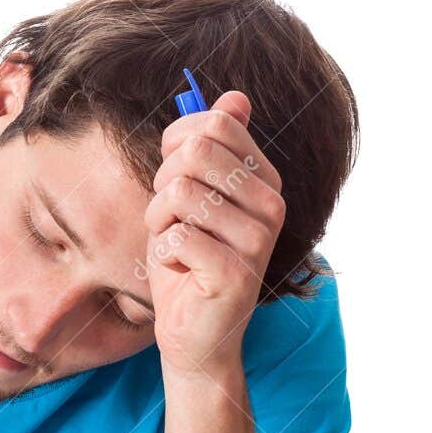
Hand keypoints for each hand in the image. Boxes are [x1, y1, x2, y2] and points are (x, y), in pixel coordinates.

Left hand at [143, 91, 285, 379]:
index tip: (177, 185)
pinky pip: (175, 236)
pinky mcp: (235, 272)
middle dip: (163, 186)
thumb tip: (234, 96)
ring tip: (177, 248)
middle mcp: (271, 205)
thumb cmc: (188, 263)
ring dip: (159, 222)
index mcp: (265, 181)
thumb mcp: (193, 198)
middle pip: (194, 153)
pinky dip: (163, 254)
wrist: (195, 336)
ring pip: (179, 193)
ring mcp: (258, 239)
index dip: (174, 150)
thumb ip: (212, 149)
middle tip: (172, 221)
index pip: (213, 126)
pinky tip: (182, 273)